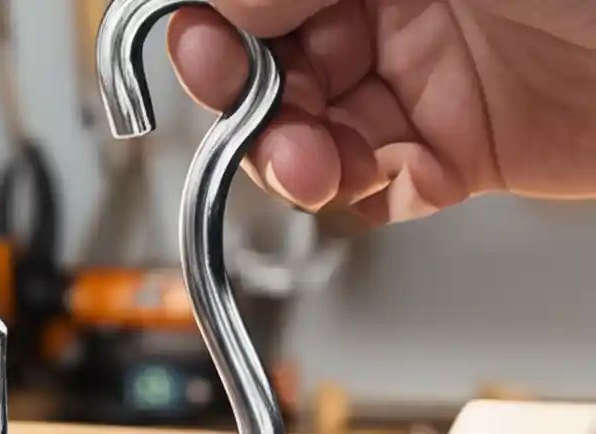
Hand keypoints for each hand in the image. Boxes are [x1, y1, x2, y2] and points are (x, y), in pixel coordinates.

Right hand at [167, 0, 595, 223]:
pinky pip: (383, 183)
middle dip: (250, 100)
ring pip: (313, 132)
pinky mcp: (458, 147)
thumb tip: (217, 7)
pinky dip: (369, 191)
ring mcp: (422, 78)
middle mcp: (387, 8)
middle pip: (270, 67)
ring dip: (295, 159)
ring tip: (312, 163)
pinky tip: (384, 175)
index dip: (213, 26)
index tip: (199, 47)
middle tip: (256, 110)